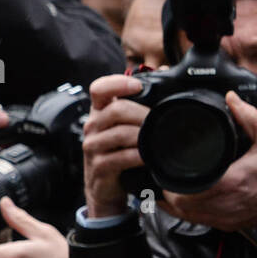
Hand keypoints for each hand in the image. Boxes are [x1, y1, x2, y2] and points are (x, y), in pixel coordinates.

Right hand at [82, 74, 149, 217]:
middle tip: (160, 121)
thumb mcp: (124, 125)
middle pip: (116, 109)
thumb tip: (164, 71)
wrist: (105, 186)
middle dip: (143, 114)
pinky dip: (139, 156)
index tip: (138, 86)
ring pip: (121, 133)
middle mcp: (92, 125)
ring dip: (143, 137)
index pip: (99, 88)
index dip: (117, 83)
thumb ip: (138, 102)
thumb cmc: (119, 152)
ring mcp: (93, 146)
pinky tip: (148, 158)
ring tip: (157, 141)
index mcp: (99, 111)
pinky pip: (122, 157)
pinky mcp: (99, 165)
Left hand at [159, 91, 256, 231]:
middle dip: (167, 189)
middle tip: (164, 173)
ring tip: (169, 185)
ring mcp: (222, 217)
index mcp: (228, 183)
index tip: (165, 167)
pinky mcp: (226, 224)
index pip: (184, 189)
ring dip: (173, 202)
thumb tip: (231, 98)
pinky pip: (196, 221)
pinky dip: (185, 212)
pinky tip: (181, 200)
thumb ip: (249, 117)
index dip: (169, 181)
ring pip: (184, 215)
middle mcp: (222, 204)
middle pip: (178, 204)